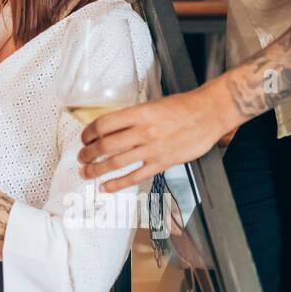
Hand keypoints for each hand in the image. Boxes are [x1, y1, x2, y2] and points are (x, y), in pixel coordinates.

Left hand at [76, 82, 236, 191]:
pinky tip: (106, 187)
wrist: (209, 114)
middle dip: (88, 154)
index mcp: (139, 113)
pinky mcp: (162, 163)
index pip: (103, 125)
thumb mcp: (152, 104)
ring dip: (97, 170)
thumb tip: (110, 127)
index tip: (83, 138)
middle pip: (106, 146)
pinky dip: (117, 184)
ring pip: (116, 163)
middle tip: (81, 158)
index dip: (88, 133)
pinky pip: (135, 177)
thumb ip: (132, 117)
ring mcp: (152, 149)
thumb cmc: (183, 107)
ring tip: (86, 173)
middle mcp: (143, 132)